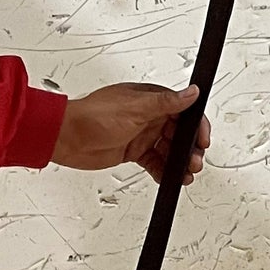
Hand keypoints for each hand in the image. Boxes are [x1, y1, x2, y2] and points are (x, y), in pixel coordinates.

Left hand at [50, 83, 209, 183]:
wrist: (66, 138)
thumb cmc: (93, 116)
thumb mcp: (135, 108)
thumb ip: (166, 103)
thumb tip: (192, 92)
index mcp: (151, 100)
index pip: (184, 111)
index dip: (196, 126)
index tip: (203, 140)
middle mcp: (148, 116)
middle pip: (179, 132)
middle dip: (189, 148)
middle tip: (193, 161)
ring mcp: (140, 134)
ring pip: (168, 149)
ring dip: (178, 161)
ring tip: (184, 173)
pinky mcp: (132, 151)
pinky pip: (154, 161)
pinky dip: (162, 170)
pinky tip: (168, 177)